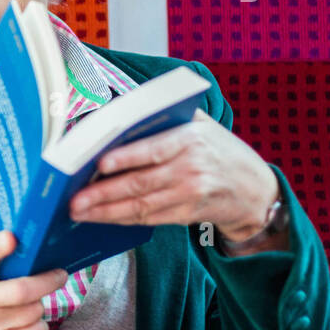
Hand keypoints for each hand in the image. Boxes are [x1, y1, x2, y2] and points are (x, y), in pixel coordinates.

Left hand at [68, 109, 279, 240]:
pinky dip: (121, 218)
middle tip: (74, 198)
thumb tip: (120, 111)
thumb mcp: (202, 125)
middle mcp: (191, 168)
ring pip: (140, 205)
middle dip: (103, 192)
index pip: (153, 149)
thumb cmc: (220, 150)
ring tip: (78, 211)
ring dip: (105, 210)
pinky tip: (100, 217)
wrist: (255, 189)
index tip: (99, 162)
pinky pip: (147, 218)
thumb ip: (167, 117)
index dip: (126, 158)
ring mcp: (189, 194)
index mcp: (191, 139)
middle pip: (140, 182)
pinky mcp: (186, 214)